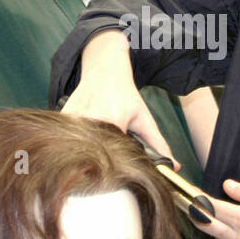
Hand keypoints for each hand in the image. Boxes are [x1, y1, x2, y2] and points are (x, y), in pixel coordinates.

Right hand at [63, 29, 179, 167]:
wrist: (105, 71)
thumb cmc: (126, 95)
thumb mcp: (144, 118)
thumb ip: (158, 144)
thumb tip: (174, 167)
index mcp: (114, 123)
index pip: (114, 158)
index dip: (117, 163)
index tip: (120, 160)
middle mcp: (93, 121)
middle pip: (96, 154)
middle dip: (103, 157)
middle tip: (107, 149)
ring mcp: (76, 118)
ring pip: (82, 147)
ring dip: (89, 149)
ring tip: (97, 138)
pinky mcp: (65, 116)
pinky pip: (70, 137)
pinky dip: (76, 139)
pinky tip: (84, 132)